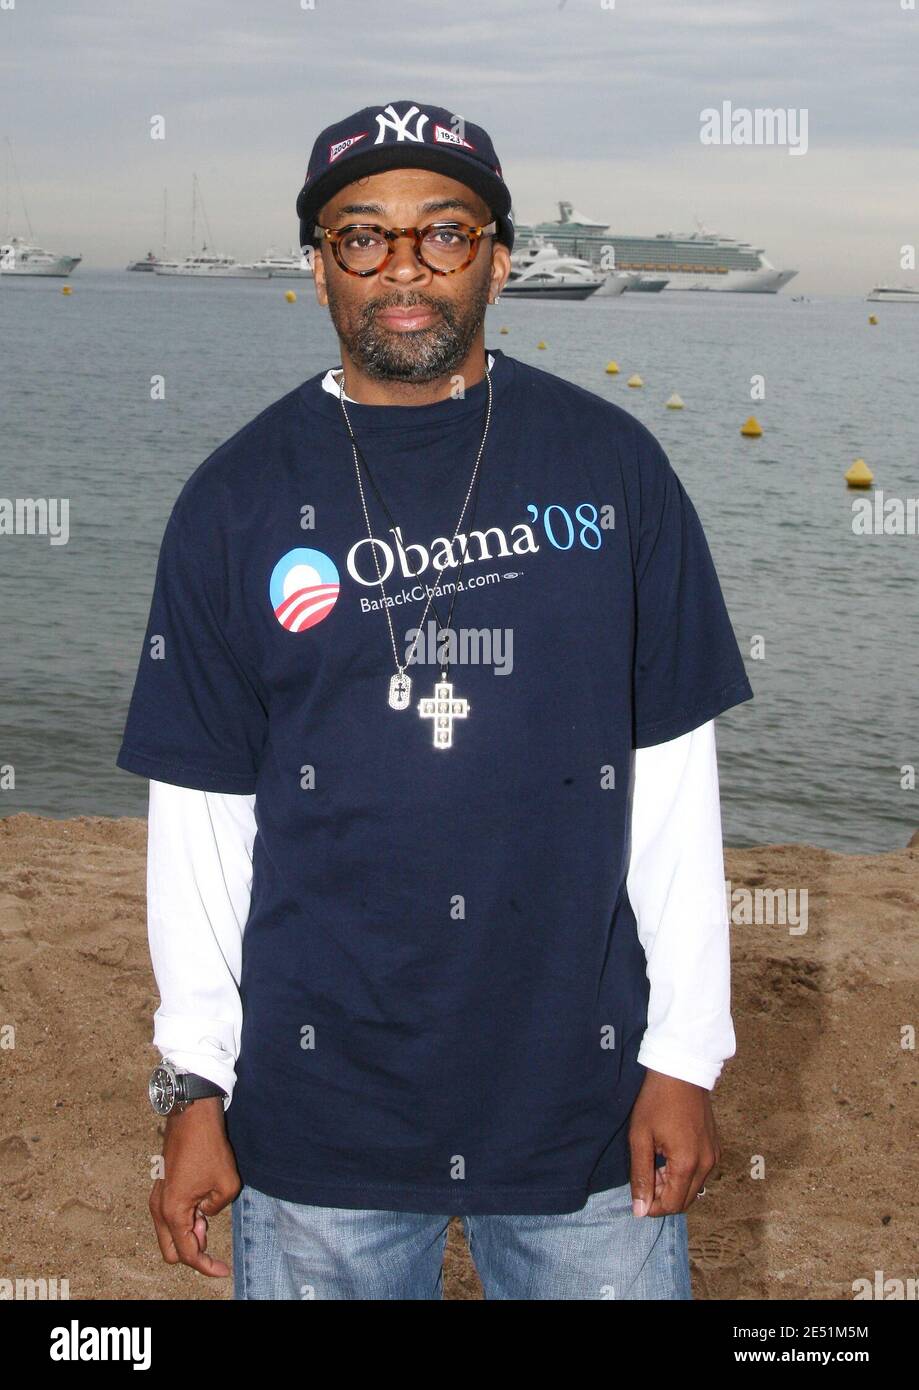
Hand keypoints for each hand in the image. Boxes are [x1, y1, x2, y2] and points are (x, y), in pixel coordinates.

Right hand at [149, 1097, 240, 1276]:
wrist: (192, 1115)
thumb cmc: (208, 1146)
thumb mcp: (227, 1184)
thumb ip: (216, 1209)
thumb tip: (204, 1215)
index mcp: (173, 1211)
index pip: (187, 1253)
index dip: (206, 1266)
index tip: (223, 1270)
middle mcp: (159, 1208)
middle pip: (171, 1250)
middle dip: (193, 1252)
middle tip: (213, 1242)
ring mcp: (157, 1198)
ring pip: (169, 1233)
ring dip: (189, 1234)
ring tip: (209, 1215)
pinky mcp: (162, 1188)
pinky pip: (170, 1216)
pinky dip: (185, 1220)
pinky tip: (202, 1207)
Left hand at [628, 1068, 719, 1217]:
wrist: (681, 1071)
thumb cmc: (656, 1101)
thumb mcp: (640, 1137)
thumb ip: (640, 1176)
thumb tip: (640, 1211)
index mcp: (687, 1164)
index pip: (672, 1205)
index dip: (652, 1207)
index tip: (637, 1194)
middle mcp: (707, 1164)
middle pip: (685, 1201)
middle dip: (663, 1196)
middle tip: (645, 1175)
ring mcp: (714, 1156)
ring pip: (693, 1188)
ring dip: (673, 1186)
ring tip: (654, 1163)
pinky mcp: (716, 1148)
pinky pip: (701, 1174)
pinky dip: (684, 1174)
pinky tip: (668, 1156)